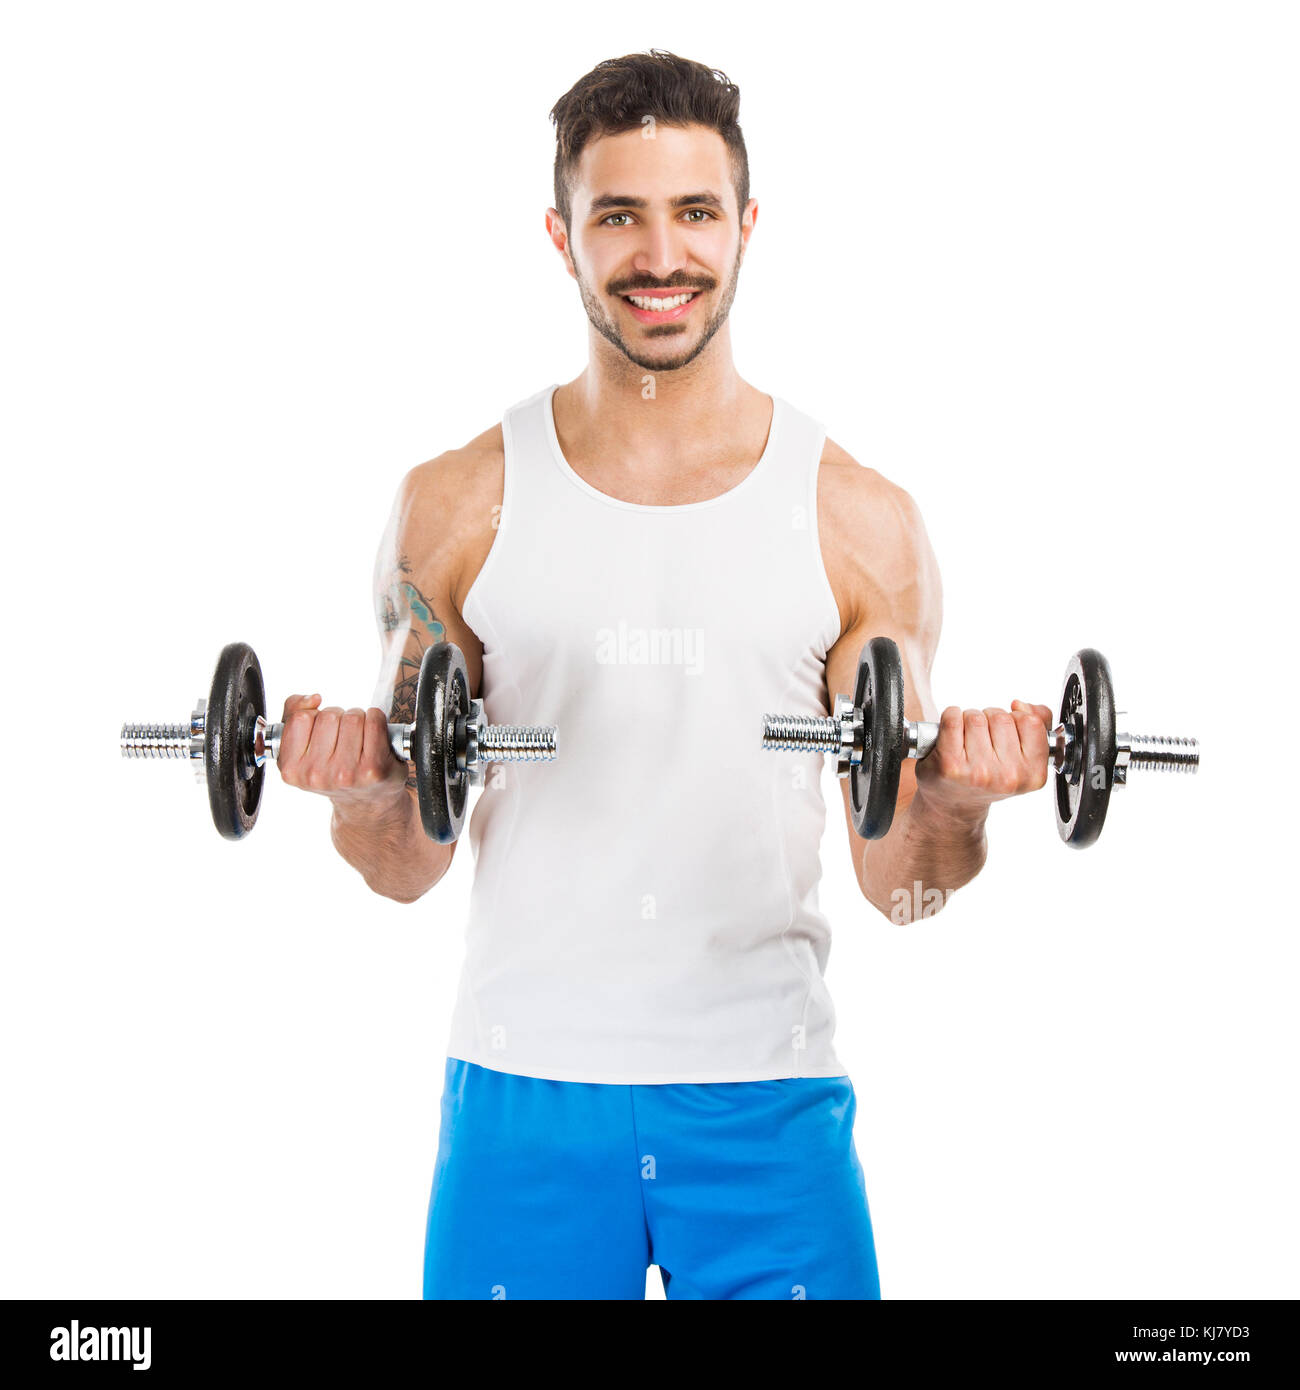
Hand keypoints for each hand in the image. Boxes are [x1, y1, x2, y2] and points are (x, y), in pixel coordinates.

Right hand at [276, 694, 409, 811]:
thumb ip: (292, 714)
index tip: (322, 731)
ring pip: (352, 716)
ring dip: (358, 718)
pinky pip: (375, 720)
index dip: (314, 717)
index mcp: (292, 769)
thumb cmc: (333, 770)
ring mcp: (346, 773)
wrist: (366, 804)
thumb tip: (312, 699)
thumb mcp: (300, 748)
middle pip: (329, 715)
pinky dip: (377, 720)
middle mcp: (317, 775)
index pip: (300, 718)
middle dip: (339, 718)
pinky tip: (374, 737)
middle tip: (343, 738)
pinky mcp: (373, 767)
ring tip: (358, 739)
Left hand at [913, 699, 1054, 821]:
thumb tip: (1021, 706)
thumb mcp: (1024, 757)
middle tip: (984, 740)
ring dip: (969, 720)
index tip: (1007, 731)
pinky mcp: (950, 764)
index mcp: (1033, 774)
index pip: (1031, 722)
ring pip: (976, 716)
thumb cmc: (988, 776)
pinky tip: (951, 735)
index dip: (1016, 718)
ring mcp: (978, 771)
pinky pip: (952, 718)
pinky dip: (950, 718)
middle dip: (990, 719)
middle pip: (1001, 716)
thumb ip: (1038, 725)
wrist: (954, 803)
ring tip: (968, 740)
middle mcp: (1008, 776)